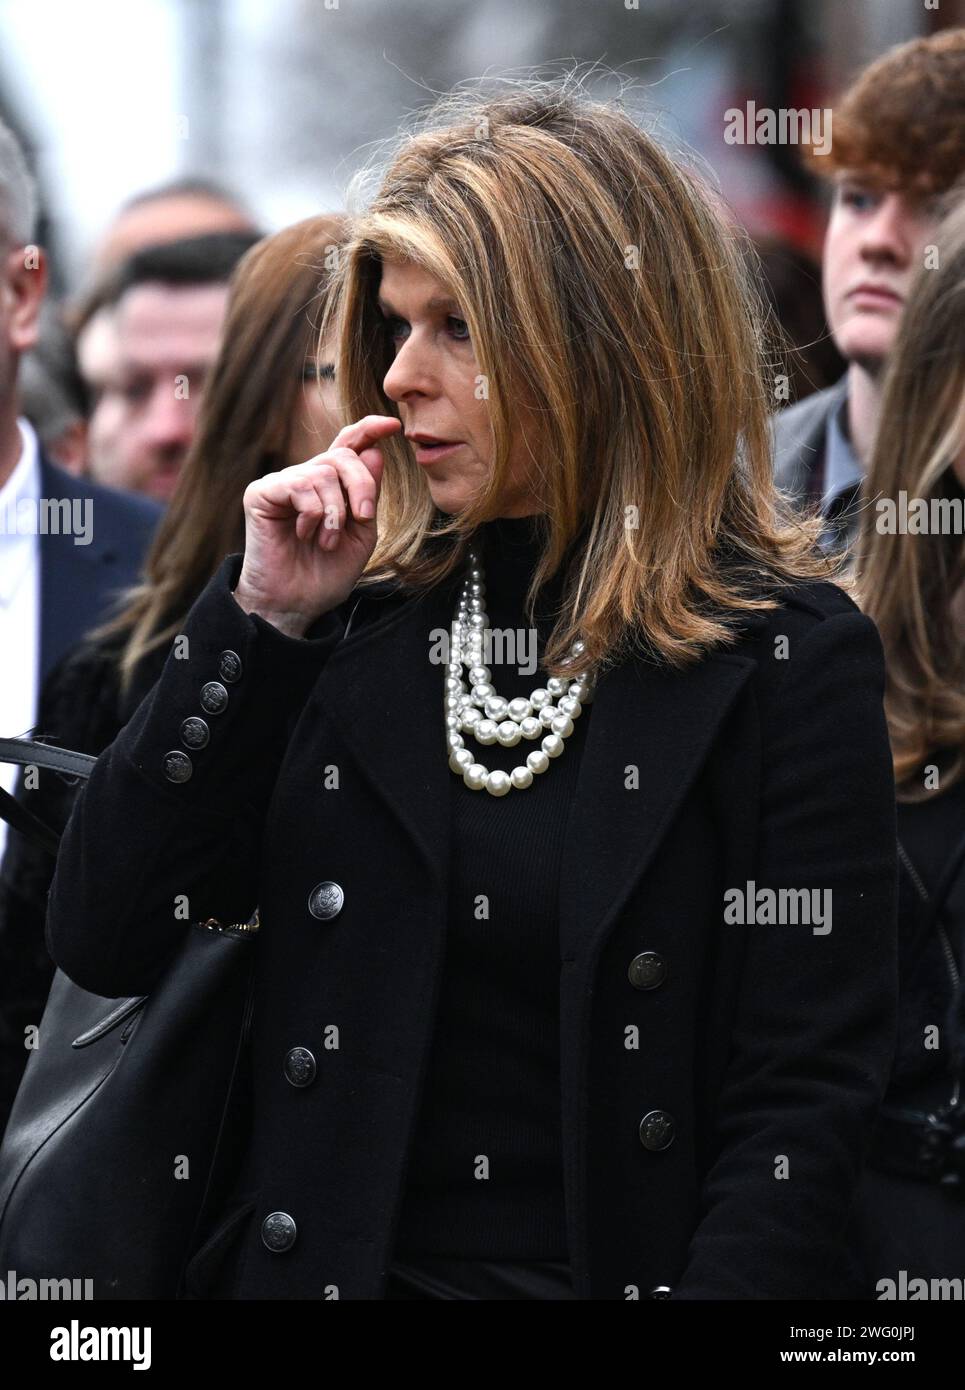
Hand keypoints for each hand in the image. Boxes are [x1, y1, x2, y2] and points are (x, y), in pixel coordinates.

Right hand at [232, 415, 401, 635]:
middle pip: (343, 456)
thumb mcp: (362, 534)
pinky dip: (312, 512)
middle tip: (364, 518)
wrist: (296, 604)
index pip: (349, 446)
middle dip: (362, 485)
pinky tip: (305, 534)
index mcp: (331, 486)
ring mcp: (283, 484)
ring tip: (327, 541)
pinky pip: (299, 484)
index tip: (393, 426)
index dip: (369, 430)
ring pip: (323, 472)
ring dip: (335, 511)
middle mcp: (306, 478)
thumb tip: (374, 452)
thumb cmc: (327, 573)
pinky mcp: (262, 493)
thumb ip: (369, 495)